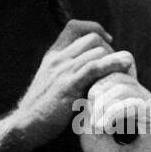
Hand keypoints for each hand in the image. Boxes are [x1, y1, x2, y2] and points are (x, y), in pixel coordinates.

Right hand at [14, 20, 135, 146]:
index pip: (74, 27)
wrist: (26, 125)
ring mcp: (62, 70)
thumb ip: (69, 70)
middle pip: (92, 39)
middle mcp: (57, 58)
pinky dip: (112, 65)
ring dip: (115, 60)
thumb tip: (96, 66)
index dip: (95, 29)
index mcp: (53, 55)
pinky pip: (95, 67)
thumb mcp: (53, 81)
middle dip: (110, 49)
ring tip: (123, 73)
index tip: (108, 40)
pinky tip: (125, 67)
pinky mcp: (68, 85)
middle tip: (116, 67)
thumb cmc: (43, 108)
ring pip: (97, 51)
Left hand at [79, 71, 150, 151]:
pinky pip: (135, 103)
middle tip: (88, 115)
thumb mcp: (88, 123)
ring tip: (96, 125)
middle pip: (117, 73)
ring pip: (125, 86)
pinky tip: (103, 127)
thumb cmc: (102, 151)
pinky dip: (115, 113)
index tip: (82, 102)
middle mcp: (137, 94)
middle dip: (97, 91)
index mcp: (122, 91)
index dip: (95, 78)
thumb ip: (89, 102)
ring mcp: (146, 104)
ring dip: (104, 104)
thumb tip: (92, 83)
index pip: (111, 67)